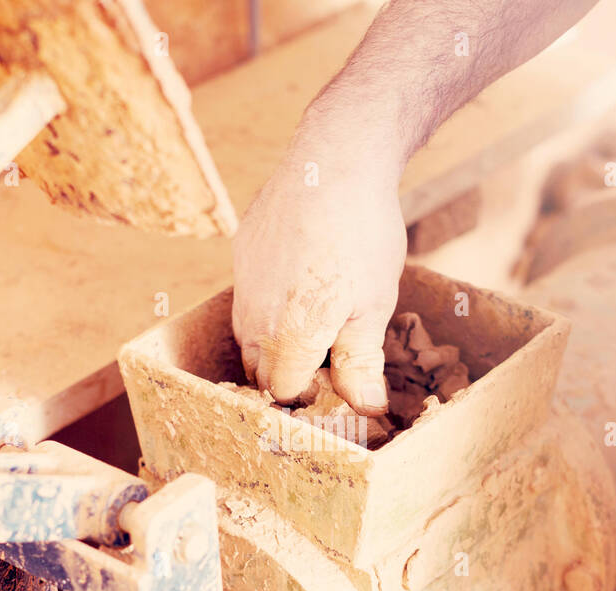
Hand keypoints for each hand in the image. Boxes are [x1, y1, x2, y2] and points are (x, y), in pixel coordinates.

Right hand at [231, 123, 405, 415]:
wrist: (335, 159)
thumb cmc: (361, 235)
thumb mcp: (373, 305)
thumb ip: (361, 362)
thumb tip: (365, 406)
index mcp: (290, 336)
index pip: (283, 391)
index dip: (309, 396)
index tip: (332, 385)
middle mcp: (255, 315)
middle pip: (259, 369)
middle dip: (287, 375)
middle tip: (325, 362)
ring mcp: (243, 284)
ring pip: (248, 336)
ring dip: (275, 344)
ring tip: (315, 325)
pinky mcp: (241, 254)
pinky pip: (247, 297)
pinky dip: (268, 306)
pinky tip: (302, 283)